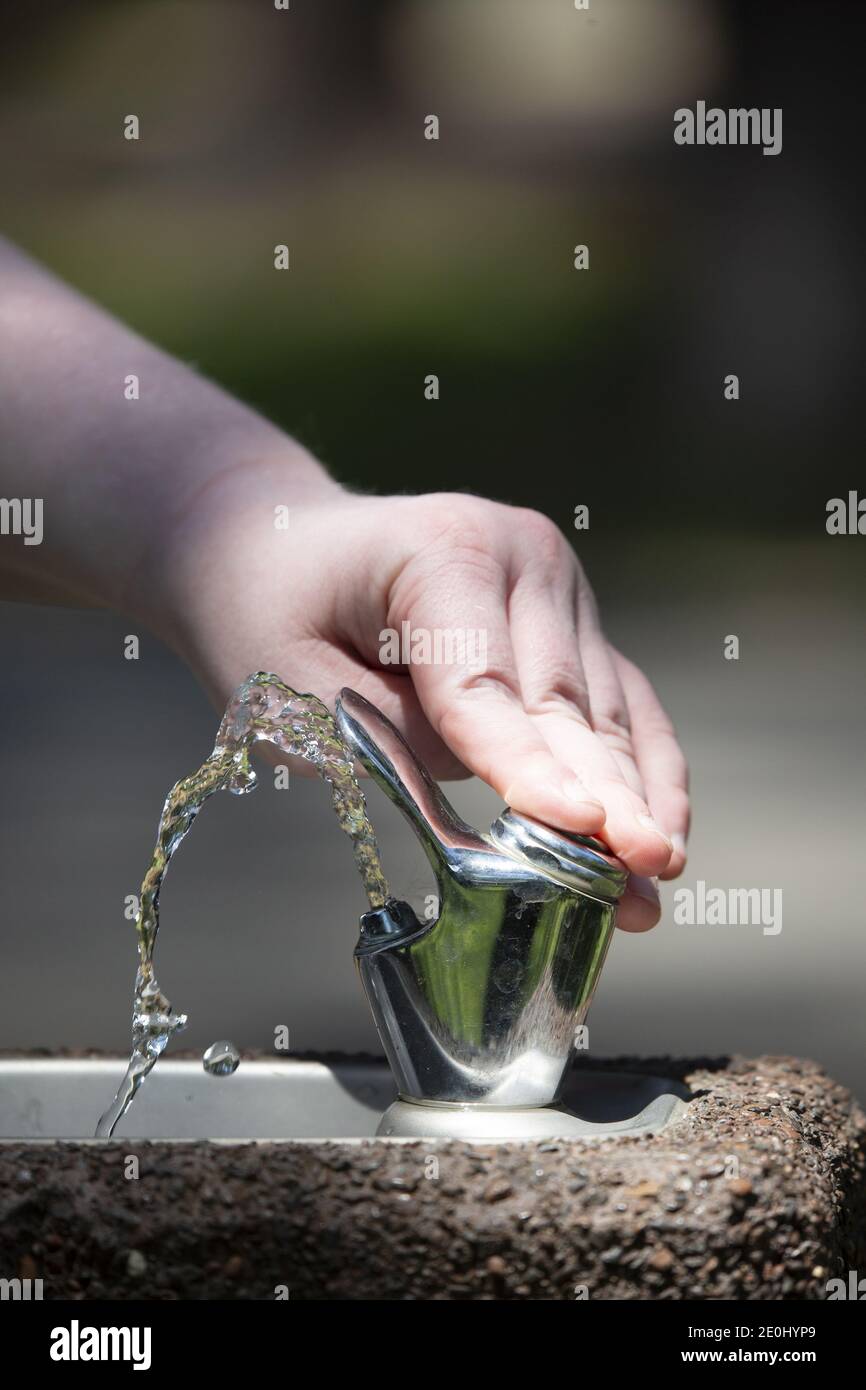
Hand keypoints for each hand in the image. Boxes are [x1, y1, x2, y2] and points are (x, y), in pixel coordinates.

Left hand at [145, 466, 688, 932]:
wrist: (288, 548)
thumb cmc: (273, 612)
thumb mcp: (289, 683)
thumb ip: (391, 742)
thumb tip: (501, 800)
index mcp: (444, 548)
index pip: (485, 685)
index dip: (528, 764)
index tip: (579, 825)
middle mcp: (523, 556)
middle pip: (561, 703)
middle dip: (603, 795)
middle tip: (642, 869)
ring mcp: (558, 587)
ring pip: (603, 712)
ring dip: (633, 798)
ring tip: (656, 877)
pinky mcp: (574, 623)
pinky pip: (620, 702)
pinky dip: (645, 768)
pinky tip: (666, 829)